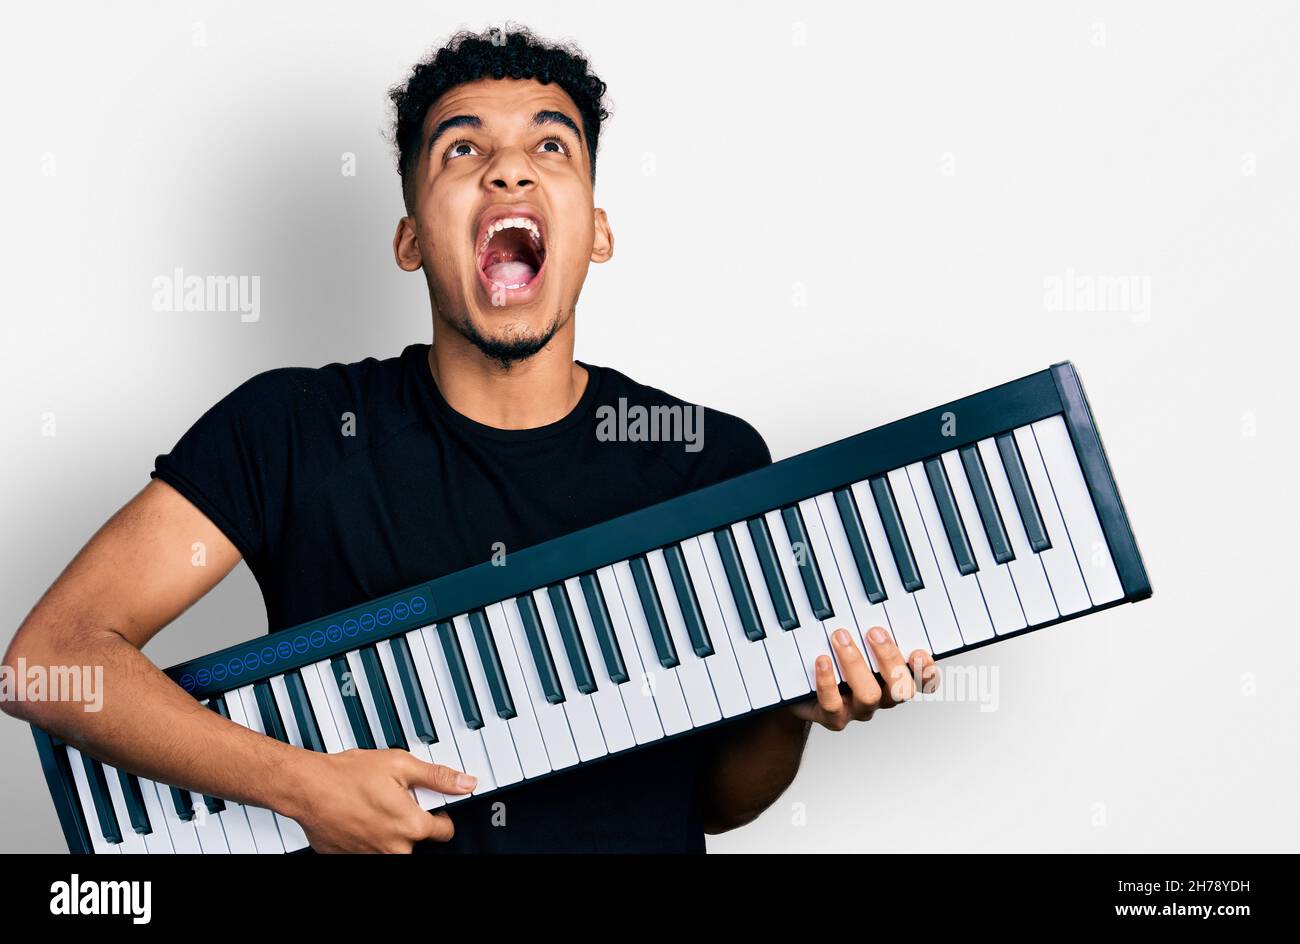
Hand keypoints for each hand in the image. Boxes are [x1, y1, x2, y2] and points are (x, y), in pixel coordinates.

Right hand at [285, 748, 475, 852]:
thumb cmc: (348, 776)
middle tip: (397, 797)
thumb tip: (465, 783)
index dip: (441, 813)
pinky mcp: (351, 857)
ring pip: (393, 846)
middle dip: (412, 821)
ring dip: (390, 829)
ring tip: (375, 804)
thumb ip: (437, 777)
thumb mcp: (401, 765)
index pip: (446, 831)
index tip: (433, 805)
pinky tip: (360, 814)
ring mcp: (371, 856)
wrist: (308, 788)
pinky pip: (369, 848)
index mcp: (411, 825)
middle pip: (418, 840)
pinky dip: (369, 835)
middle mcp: (393, 848)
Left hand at [790, 625, 938, 730]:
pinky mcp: (832, 716)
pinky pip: (833, 705)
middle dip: (889, 658)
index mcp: (894, 678)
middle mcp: (881, 696)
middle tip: (873, 632)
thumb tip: (878, 598)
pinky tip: (822, 660)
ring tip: (840, 637)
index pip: (922, 680)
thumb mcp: (857, 641)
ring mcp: (858, 709)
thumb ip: (873, 628)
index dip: (926, 671)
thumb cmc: (836, 660)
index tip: (918, 651)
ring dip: (856, 663)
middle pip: (901, 689)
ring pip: (868, 695)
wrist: (803, 689)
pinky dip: (827, 681)